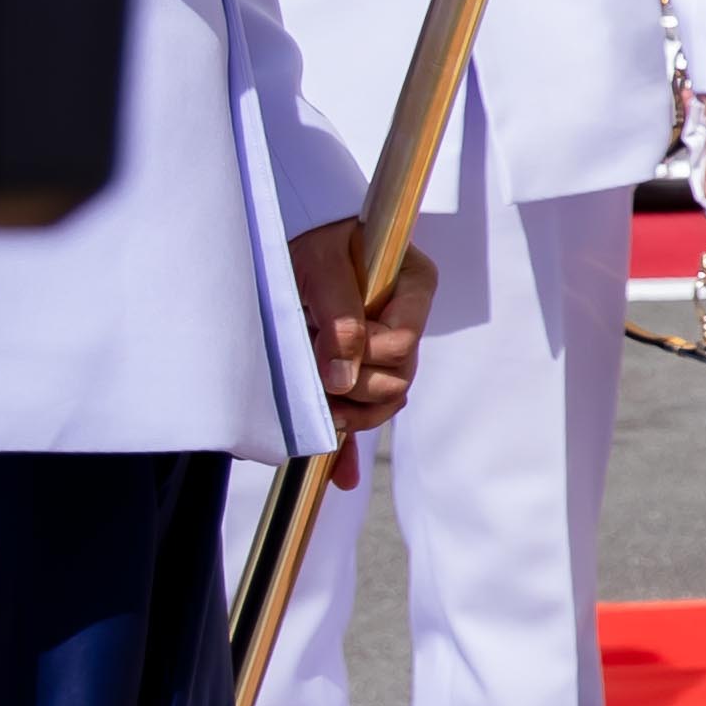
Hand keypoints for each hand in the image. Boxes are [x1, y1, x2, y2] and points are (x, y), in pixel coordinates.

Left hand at [291, 214, 435, 473]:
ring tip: (316, 398)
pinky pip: (363, 416)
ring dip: (348, 409)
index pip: (403, 342)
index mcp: (413, 289)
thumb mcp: (318, 265)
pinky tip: (340, 475)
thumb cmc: (311, 235)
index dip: (367, 352)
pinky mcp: (362, 370)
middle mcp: (407, 322)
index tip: (328, 339)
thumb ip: (337, 316)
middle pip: (399, 378)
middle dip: (357, 385)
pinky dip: (350, 447)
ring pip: (385, 401)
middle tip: (318, 370)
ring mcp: (388, 349)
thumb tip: (341, 378)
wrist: (291, 229)